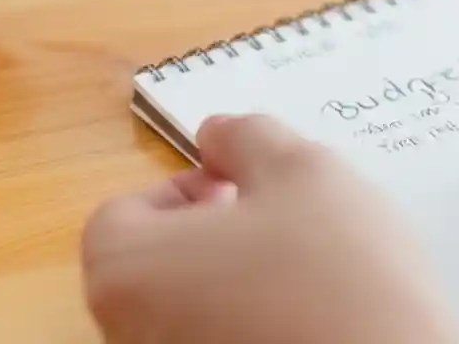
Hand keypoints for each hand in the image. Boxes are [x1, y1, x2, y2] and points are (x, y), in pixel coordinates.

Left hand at [80, 115, 457, 343]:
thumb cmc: (335, 271)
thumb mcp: (301, 168)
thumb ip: (245, 137)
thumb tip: (216, 136)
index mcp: (124, 271)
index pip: (122, 214)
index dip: (186, 188)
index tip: (243, 190)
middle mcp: (128, 333)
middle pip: (153, 266)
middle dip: (212, 234)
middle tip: (281, 224)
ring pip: (190, 310)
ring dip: (236, 282)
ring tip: (308, 272)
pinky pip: (222, 341)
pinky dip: (256, 324)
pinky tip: (312, 318)